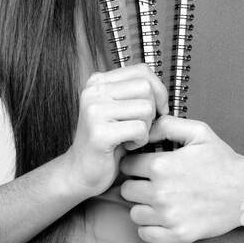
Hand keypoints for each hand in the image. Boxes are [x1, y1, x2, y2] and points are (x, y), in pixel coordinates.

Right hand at [64, 64, 167, 197]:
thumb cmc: (106, 141)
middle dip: (152, 109)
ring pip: (146, 108)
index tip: (157, 107)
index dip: (158, 89)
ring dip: (146, 127)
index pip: (141, 71)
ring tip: (130, 136)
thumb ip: (134, 92)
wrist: (81, 171)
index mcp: (98, 82)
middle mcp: (93, 92)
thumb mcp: (119, 109)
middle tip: (139, 125)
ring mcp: (94, 111)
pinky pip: (140, 129)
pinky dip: (140, 141)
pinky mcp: (100, 133)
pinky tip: (126, 146)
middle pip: (146, 87)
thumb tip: (162, 91)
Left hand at [117, 115, 243, 242]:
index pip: (127, 165)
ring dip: (144, 207)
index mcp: (162, 166)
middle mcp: (161, 192)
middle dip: (137, 184)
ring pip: (134, 213)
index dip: (135, 163)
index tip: (146, 165)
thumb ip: (167, 125)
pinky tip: (162, 218)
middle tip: (154, 183)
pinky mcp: (178, 235)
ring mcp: (169, 216)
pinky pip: (146, 234)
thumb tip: (144, 128)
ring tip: (160, 200)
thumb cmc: (223, 160)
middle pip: (127, 190)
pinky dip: (150, 228)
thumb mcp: (198, 131)